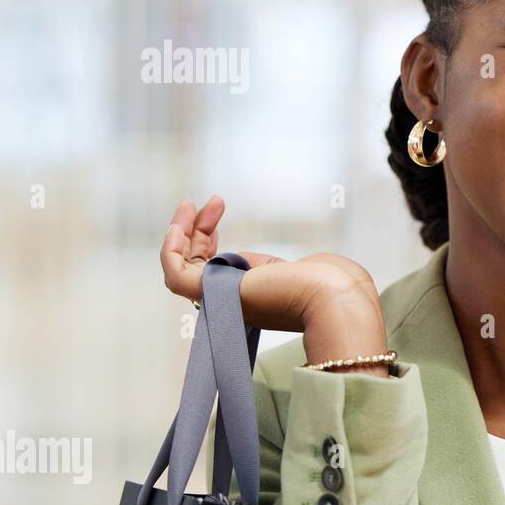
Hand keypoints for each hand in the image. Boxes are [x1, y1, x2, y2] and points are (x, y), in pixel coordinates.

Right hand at [161, 195, 390, 374]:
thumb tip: (247, 264)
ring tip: (188, 204)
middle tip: (210, 202)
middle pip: (196, 265)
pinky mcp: (215, 295)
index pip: (212, 269)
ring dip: (179, 234)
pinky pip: (175, 275)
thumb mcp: (285, 268)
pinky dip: (170, 250)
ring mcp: (222, 300)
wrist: (334, 294)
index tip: (216, 209)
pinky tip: (178, 225)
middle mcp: (231, 302)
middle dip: (197, 230)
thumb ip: (262, 267)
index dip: (207, 237)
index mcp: (248, 297)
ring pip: (181, 268)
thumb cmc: (325, 282)